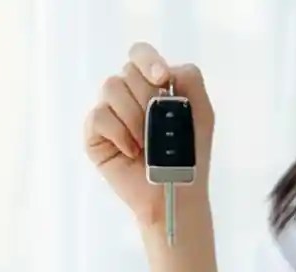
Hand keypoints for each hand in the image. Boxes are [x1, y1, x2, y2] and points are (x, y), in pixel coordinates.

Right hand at [83, 42, 214, 229]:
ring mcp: (110, 112)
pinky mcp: (95, 133)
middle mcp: (128, 95)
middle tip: (160, 125)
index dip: (148, 61)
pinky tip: (132, 152)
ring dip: (135, 117)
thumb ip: (190, 81)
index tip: (162, 78)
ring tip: (147, 142)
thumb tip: (164, 69)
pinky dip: (120, 134)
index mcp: (153, 86)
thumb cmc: (189, 155)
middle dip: (149, 98)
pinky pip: (100, 116)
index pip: (140, 55)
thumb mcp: (201, 113)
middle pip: (128, 71)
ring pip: (111, 88)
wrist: (175, 192)